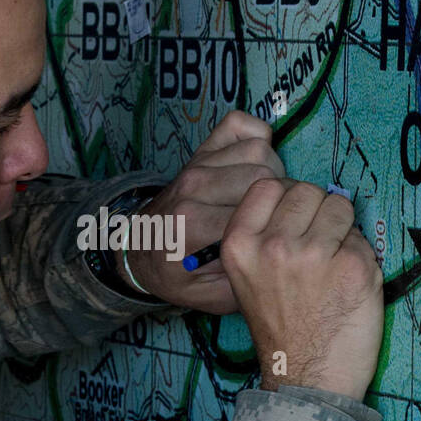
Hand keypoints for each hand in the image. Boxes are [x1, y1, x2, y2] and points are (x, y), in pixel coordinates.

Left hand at [119, 110, 283, 312]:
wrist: (139, 248)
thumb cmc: (177, 273)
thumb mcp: (211, 295)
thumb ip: (247, 281)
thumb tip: (282, 255)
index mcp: (192, 224)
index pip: (258, 207)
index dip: (278, 221)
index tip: (278, 235)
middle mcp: (194, 187)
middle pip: (264, 172)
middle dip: (279, 195)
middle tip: (274, 216)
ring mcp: (196, 164)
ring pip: (258, 148)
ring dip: (270, 169)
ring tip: (263, 195)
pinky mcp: (201, 150)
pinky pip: (240, 124)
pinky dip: (255, 135)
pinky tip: (253, 163)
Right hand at [219, 178, 383, 401]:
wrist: (306, 380)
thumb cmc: (281, 328)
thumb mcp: (248, 277)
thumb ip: (263, 235)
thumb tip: (303, 200)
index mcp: (239, 245)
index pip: (268, 185)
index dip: (287, 199)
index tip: (294, 221)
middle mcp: (272, 245)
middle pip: (306, 191)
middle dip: (317, 212)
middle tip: (316, 250)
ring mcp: (313, 255)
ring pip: (339, 205)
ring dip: (342, 230)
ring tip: (331, 266)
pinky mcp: (352, 267)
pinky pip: (362, 236)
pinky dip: (361, 256)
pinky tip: (347, 283)